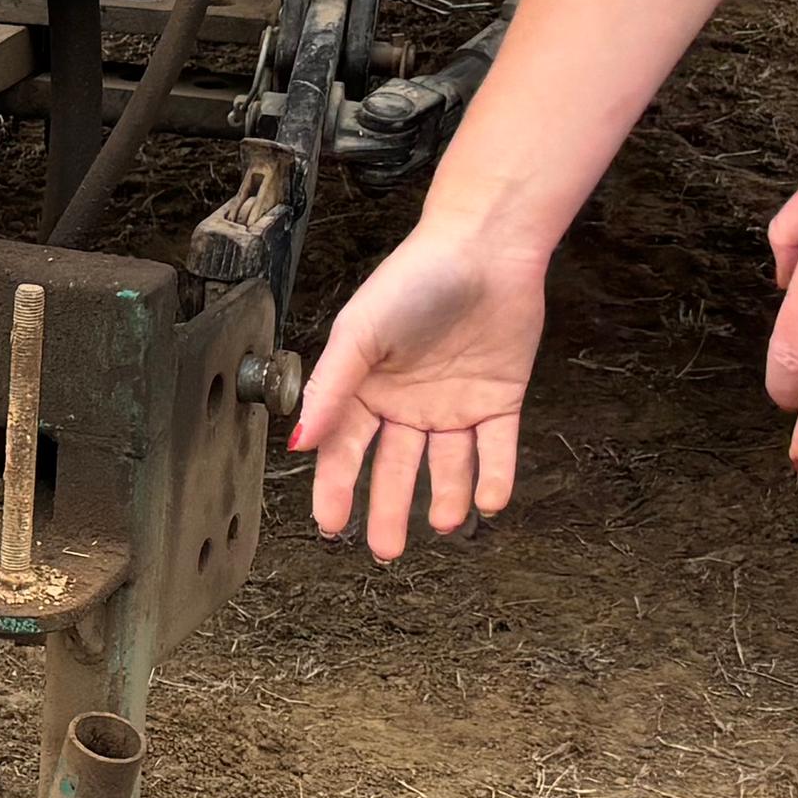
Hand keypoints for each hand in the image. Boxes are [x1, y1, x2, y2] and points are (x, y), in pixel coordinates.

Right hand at [292, 217, 547, 558]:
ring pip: (446, 466)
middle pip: (394, 468)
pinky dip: (493, 477)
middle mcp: (406, 403)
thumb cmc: (413, 280)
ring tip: (443, 523)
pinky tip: (488, 501)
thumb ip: (331, 388)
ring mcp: (453, 404)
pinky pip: (496, 448)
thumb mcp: (360, 334)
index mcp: (365, 388)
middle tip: (386, 548)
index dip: (336, 488)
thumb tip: (298, 441)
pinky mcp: (499, 400)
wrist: (483, 248)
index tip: (331, 526)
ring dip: (444, 497)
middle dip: (389, 510)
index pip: (345, 449)